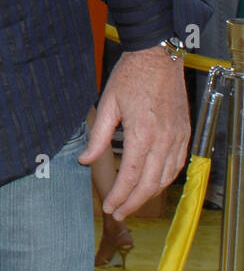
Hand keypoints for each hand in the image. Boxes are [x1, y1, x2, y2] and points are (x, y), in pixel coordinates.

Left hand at [80, 46, 189, 219]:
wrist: (158, 57)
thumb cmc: (130, 77)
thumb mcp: (107, 104)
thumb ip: (97, 136)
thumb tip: (85, 160)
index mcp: (142, 134)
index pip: (131, 176)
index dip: (120, 196)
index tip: (110, 207)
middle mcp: (164, 140)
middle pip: (150, 184)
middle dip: (133, 203)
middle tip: (118, 213)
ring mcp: (178, 138)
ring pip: (166, 178)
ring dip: (149, 194)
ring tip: (132, 203)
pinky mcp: (185, 134)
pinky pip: (178, 165)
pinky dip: (165, 179)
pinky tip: (152, 184)